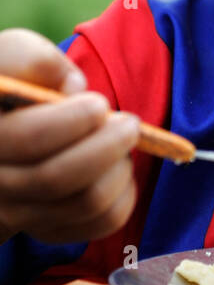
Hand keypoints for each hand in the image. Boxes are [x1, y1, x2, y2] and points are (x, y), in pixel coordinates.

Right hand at [0, 28, 139, 244]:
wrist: (8, 124)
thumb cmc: (15, 81)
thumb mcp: (14, 55)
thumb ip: (37, 60)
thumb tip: (73, 90)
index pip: (28, 138)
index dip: (73, 121)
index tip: (99, 104)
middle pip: (55, 179)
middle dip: (107, 147)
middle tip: (130, 124)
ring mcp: (15, 210)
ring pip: (82, 203)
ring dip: (118, 170)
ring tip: (122, 142)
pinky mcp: (44, 228)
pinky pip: (96, 224)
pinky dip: (123, 197)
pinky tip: (118, 169)